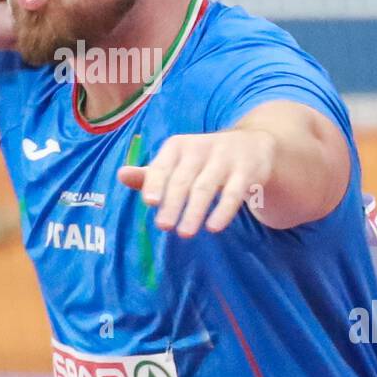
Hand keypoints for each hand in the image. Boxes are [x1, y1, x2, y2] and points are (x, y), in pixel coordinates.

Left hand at [117, 129, 275, 236]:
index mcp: (178, 146)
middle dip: (173, 202)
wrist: (255, 143)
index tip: (150, 202)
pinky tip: (213, 228)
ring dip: (195, 210)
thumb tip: (120, 175)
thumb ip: (151, 174)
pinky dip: (223, 211)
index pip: (163, 165)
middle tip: (163, 226)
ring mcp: (225, 159)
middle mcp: (200, 148)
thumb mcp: (178, 163)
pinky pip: (234, 193)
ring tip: (185, 233)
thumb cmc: (205, 159)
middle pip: (183, 179)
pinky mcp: (246, 171)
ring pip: (207, 187)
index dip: (156, 182)